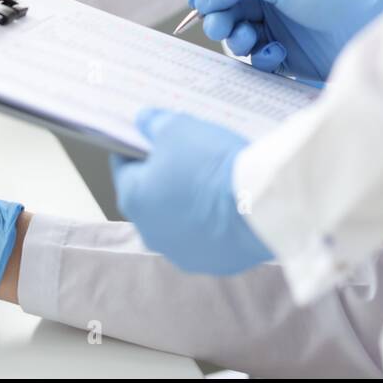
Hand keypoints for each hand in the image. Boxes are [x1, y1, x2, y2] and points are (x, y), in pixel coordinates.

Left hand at [111, 109, 271, 274]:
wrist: (258, 202)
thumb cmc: (211, 165)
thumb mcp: (178, 128)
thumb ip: (154, 123)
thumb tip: (143, 120)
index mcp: (134, 199)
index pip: (124, 167)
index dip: (137, 149)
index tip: (153, 139)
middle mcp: (151, 232)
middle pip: (152, 197)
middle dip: (165, 178)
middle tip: (189, 157)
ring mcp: (182, 252)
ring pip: (179, 221)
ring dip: (189, 205)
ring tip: (212, 183)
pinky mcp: (214, 263)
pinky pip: (208, 238)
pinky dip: (214, 224)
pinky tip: (229, 205)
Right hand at [189, 0, 382, 79]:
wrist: (378, 17)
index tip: (197, 4)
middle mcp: (275, 3)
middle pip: (231, 13)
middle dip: (221, 19)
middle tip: (221, 26)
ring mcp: (284, 32)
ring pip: (243, 40)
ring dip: (240, 39)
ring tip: (251, 38)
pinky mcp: (294, 60)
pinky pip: (263, 62)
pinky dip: (262, 59)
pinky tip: (276, 54)